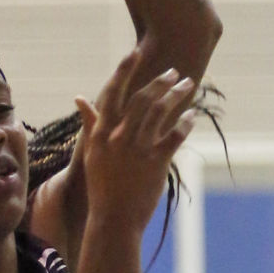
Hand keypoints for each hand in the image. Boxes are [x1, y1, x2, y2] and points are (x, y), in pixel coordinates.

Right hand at [75, 47, 198, 235]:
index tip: (135, 52)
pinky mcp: (157, 162)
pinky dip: (186, 122)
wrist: (114, 220)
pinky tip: (193, 115)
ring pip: (161, 111)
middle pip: (143, 98)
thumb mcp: (93, 152)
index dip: (125, 70)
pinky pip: (175, 135)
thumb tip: (80, 98)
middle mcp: (119, 137)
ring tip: (188, 85)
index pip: (113, 92)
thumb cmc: (102, 187)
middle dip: (161, 80)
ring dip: (177, 94)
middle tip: (174, 70)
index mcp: (102, 132)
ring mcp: (138, 149)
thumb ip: (90, 123)